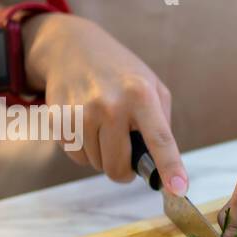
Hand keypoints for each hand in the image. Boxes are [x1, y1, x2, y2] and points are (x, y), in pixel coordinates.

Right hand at [24, 14, 186, 193]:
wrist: (72, 47)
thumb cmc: (120, 72)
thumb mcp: (153, 86)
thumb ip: (161, 125)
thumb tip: (160, 166)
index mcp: (140, 96)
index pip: (160, 140)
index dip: (170, 168)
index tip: (178, 189)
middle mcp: (109, 105)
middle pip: (118, 166)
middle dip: (125, 170)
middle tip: (128, 155)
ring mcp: (80, 113)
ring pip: (96, 164)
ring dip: (103, 156)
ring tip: (104, 128)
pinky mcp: (58, 119)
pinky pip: (76, 157)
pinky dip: (85, 150)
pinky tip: (87, 126)